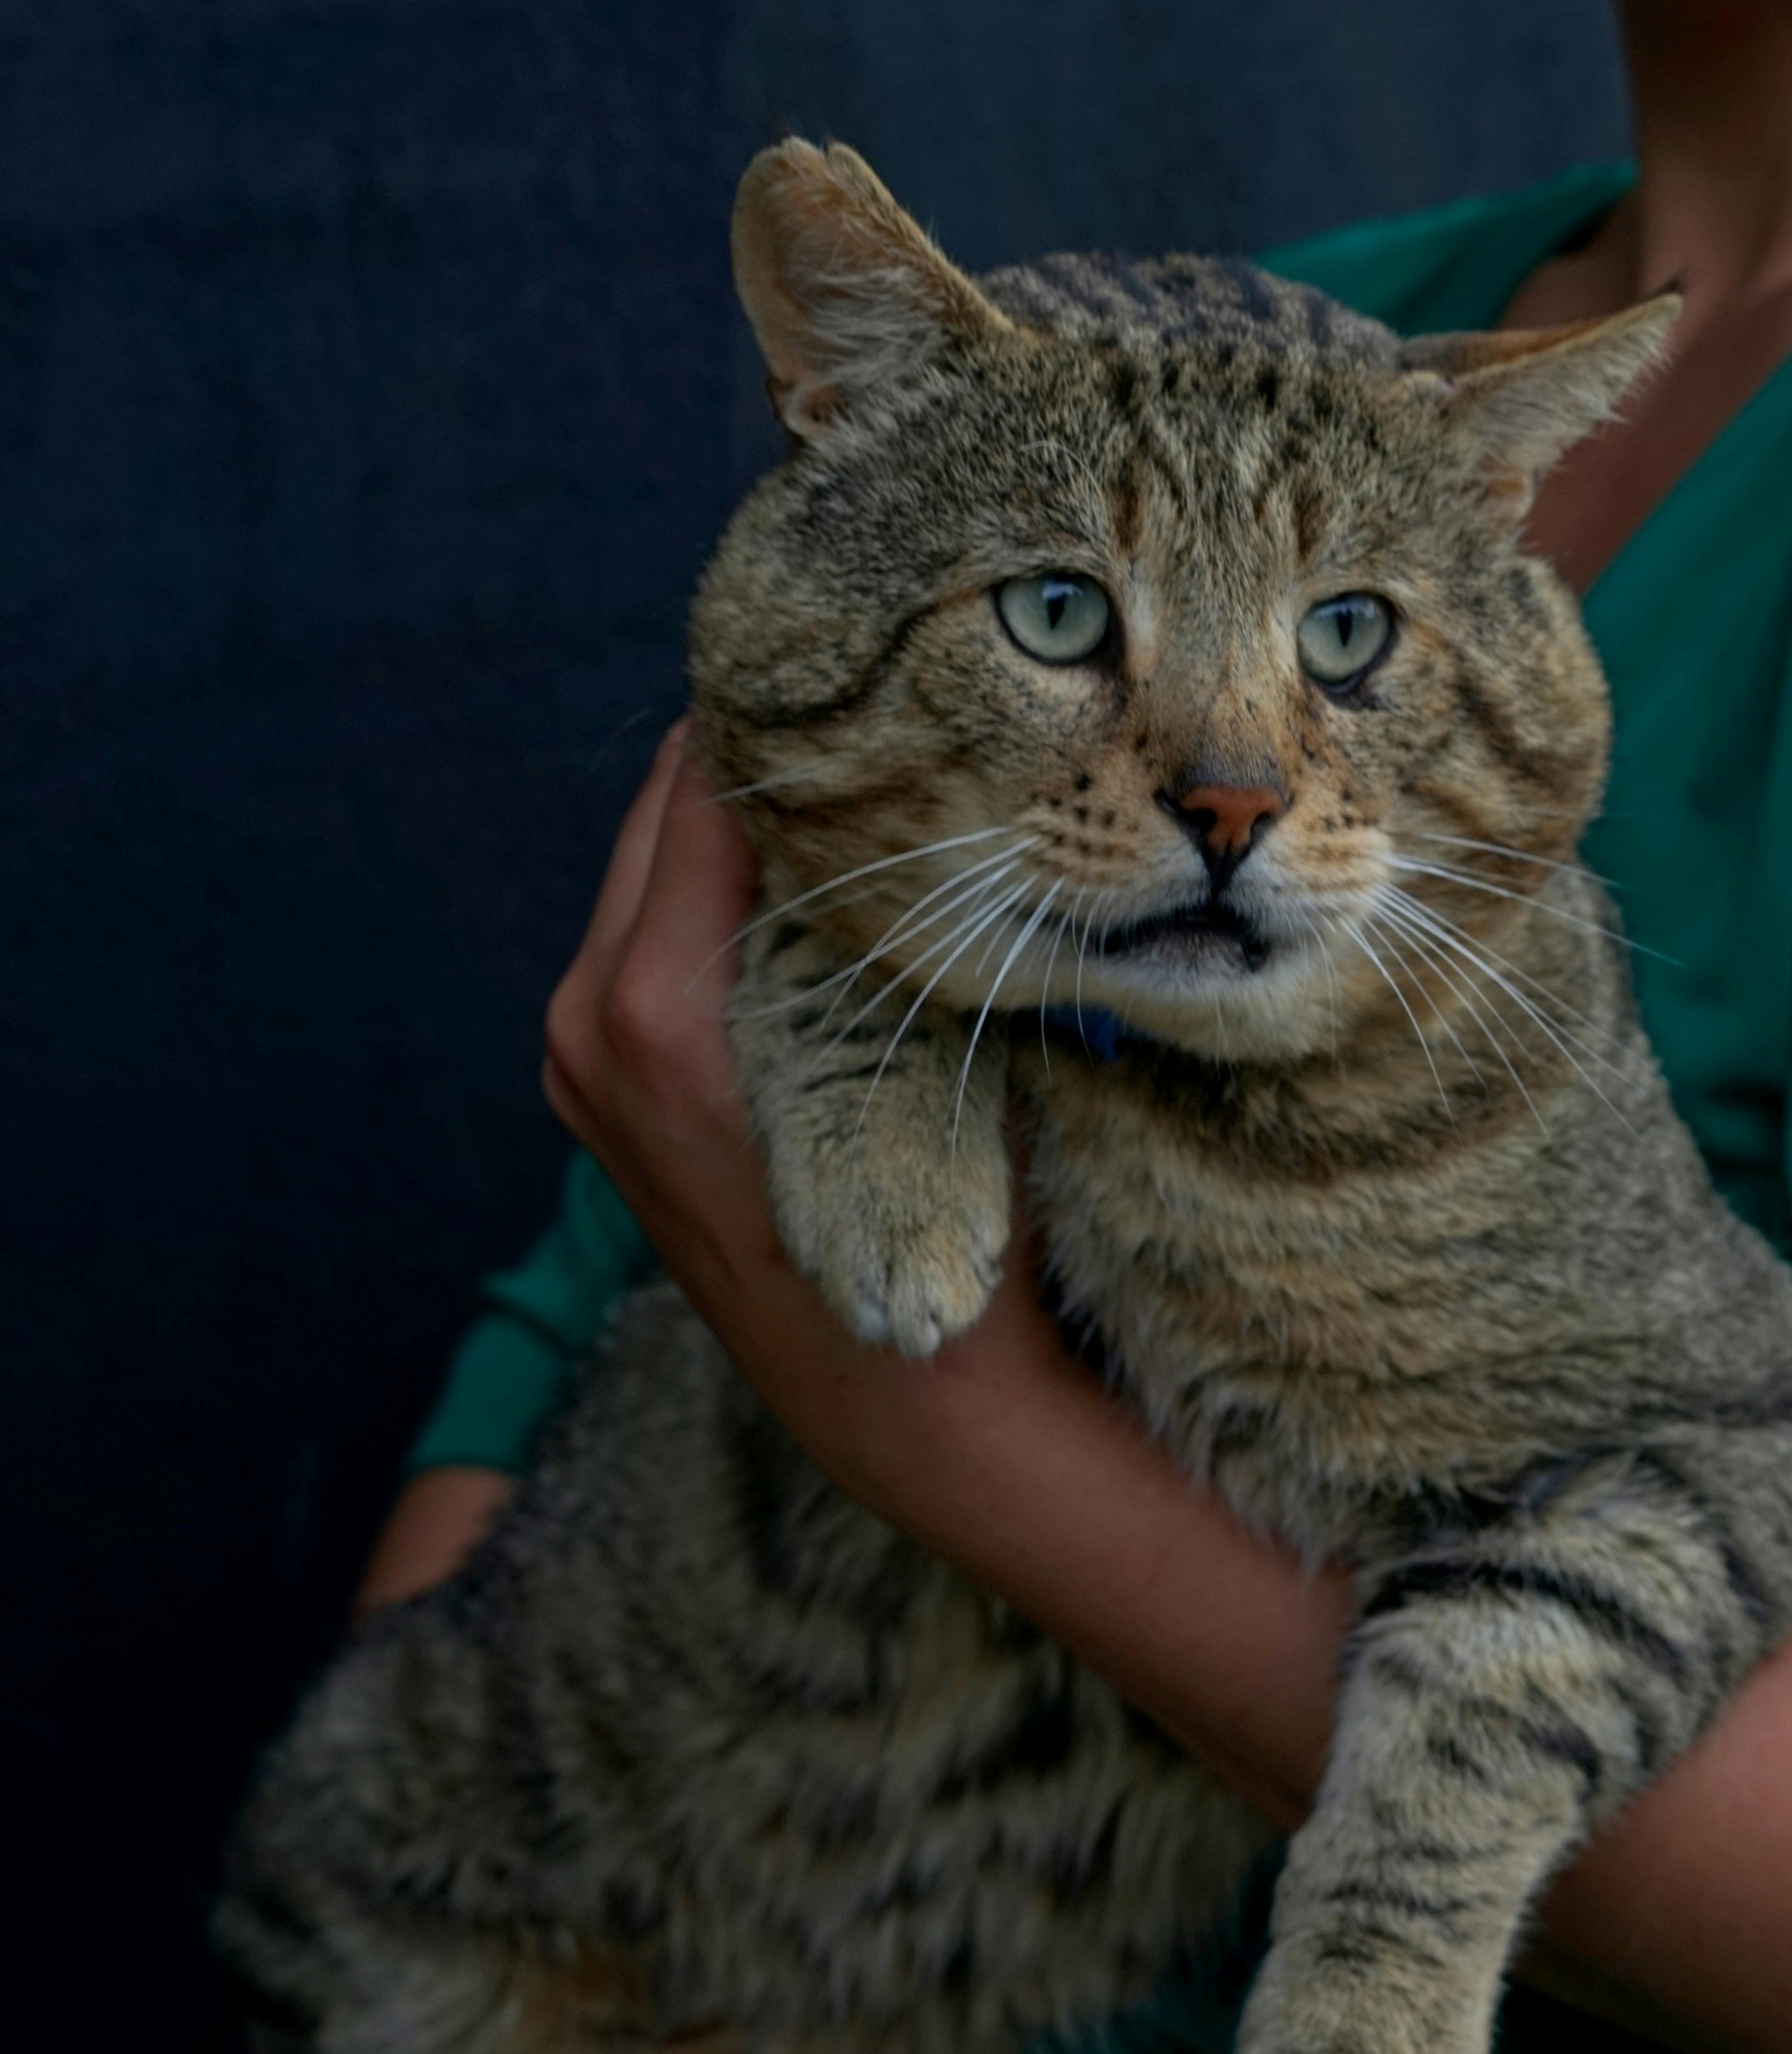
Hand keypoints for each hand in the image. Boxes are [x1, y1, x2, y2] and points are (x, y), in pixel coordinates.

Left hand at [538, 720, 1342, 1825]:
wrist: (918, 1412)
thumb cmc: (946, 1242)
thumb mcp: (925, 1045)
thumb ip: (872, 907)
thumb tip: (891, 764)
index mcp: (648, 1005)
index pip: (701, 780)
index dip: (787, 704)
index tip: (865, 641)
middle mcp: (588, 1024)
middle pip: (668, 815)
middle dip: (770, 753)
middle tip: (877, 689)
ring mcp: (583, 1065)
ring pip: (662, 873)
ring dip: (752, 822)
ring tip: (863, 769)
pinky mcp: (605, 1093)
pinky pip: (659, 940)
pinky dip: (726, 894)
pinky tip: (821, 875)